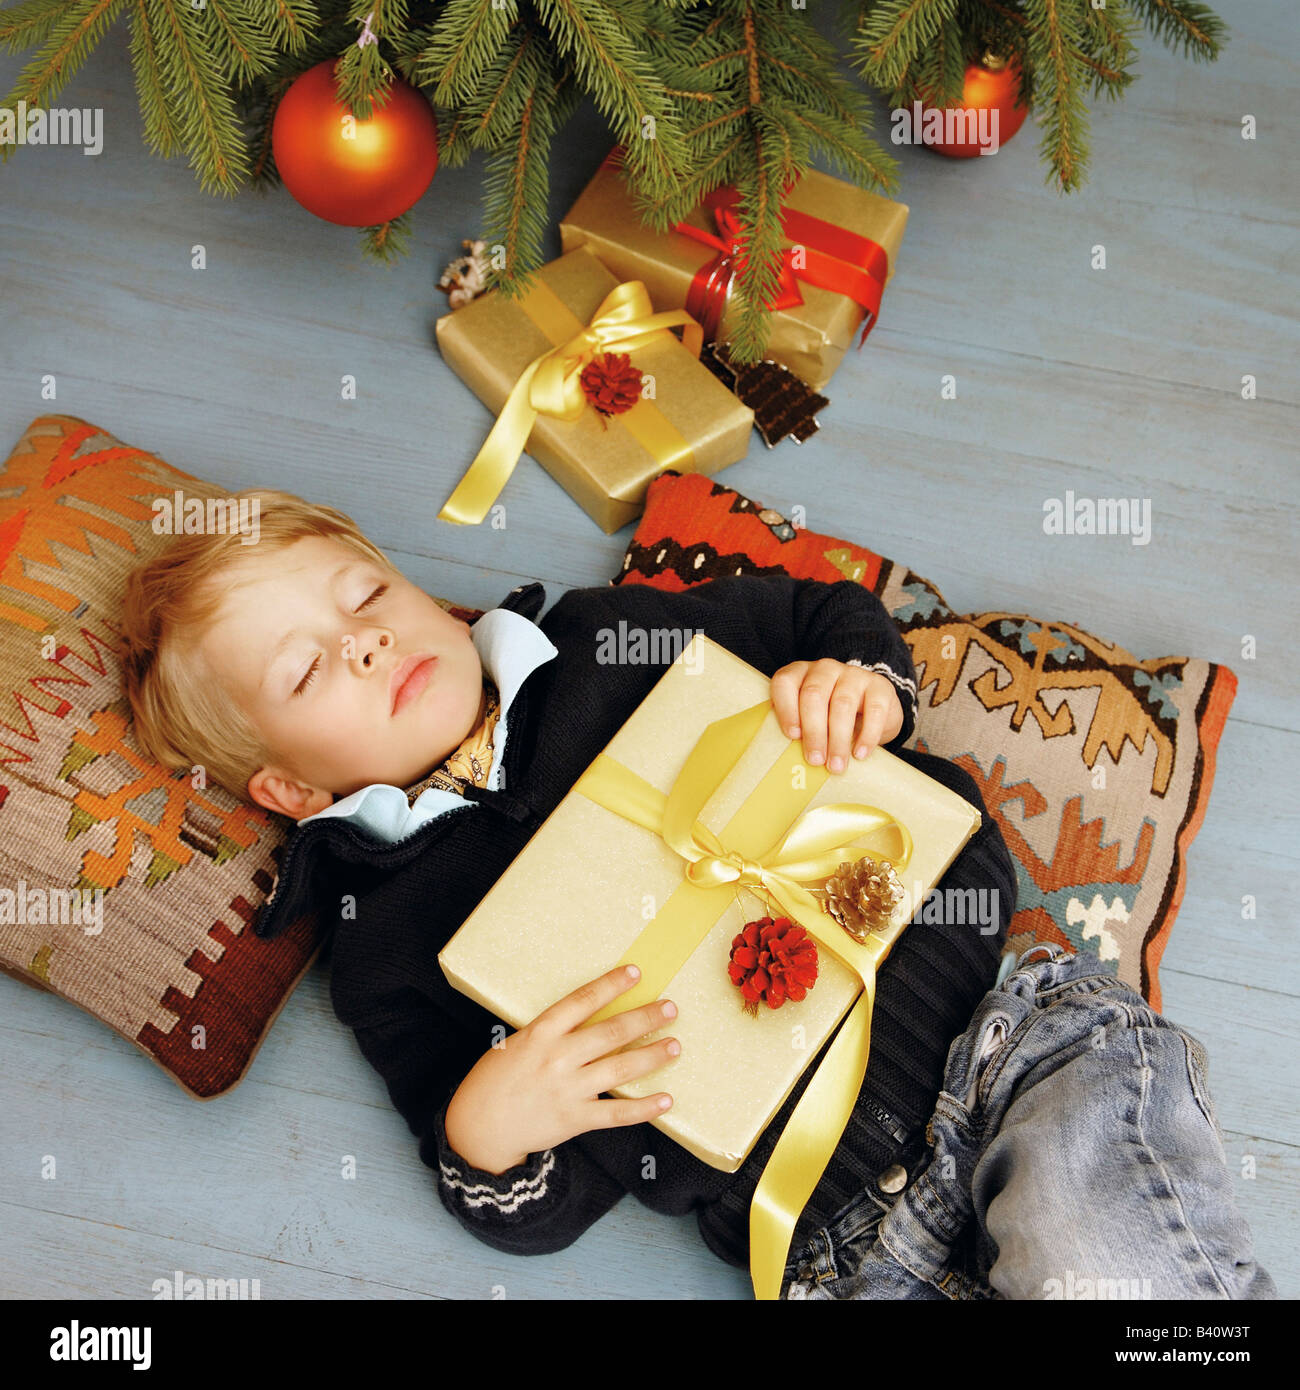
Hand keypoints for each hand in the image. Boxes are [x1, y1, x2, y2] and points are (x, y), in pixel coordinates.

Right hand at [444, 965, 679, 1174]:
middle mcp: (557, 1059)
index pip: (582, 1001)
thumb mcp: (516, 1044)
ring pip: (619, 1070)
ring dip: (651, 1056)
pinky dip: (644, 1108)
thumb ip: (551, 1032)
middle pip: (610, 1033)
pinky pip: (616, 1113)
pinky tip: (666, 1099)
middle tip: (670, 1008)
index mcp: (540, 1034)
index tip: (636, 973)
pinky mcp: (575, 1120)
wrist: (478, 1129)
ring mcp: (568, 1090)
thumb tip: (588, 1015)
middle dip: (644, 1018)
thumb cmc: (495, 1080)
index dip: (611, 985)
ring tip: (674, 1045)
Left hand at [770, 659, 903, 772]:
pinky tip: (860, 754)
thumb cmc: (831, 717)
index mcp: (800, 673)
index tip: (792, 736)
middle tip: (815, 760)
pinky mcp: (880, 686)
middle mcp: (825, 669)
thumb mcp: (811, 718)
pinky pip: (874, 710)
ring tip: (836, 765)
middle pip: (814, 695)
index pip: (785, 682)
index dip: (786, 709)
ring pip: (842, 704)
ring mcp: (853, 674)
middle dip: (813, 731)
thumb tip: (789, 760)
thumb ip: (798, 729)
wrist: (872, 711)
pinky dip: (867, 736)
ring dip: (838, 740)